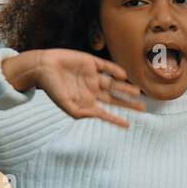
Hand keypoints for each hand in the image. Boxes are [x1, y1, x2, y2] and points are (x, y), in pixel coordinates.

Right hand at [7, 48, 144, 127]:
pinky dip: (115, 71)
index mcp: (87, 100)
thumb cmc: (52, 89)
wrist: (42, 68)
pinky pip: (107, 67)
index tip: (128, 125)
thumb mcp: (67, 105)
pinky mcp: (91, 62)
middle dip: (128, 103)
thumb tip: (99, 116)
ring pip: (114, 83)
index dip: (116, 118)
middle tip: (143, 107)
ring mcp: (93, 75)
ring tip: (138, 92)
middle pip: (115, 97)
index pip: (105, 111)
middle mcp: (92, 89)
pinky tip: (123, 75)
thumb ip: (83, 113)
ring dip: (125, 88)